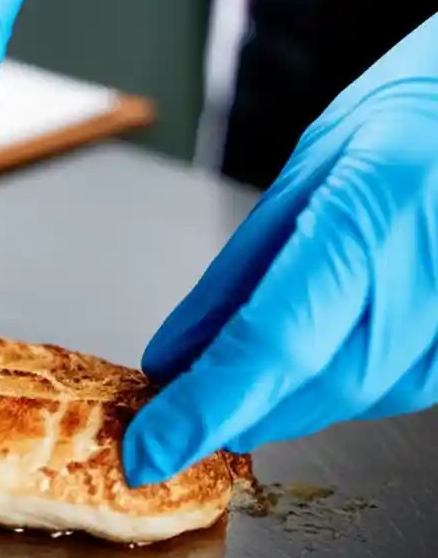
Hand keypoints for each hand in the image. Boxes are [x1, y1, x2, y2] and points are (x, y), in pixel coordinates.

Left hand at [123, 12, 437, 486]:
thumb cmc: (410, 109)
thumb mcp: (306, 174)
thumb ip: (240, 275)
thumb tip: (175, 359)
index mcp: (375, 209)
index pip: (274, 343)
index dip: (204, 408)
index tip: (149, 448)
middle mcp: (433, 269)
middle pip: (316, 384)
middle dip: (234, 409)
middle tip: (176, 412)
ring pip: (358, 397)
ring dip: (285, 399)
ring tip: (241, 373)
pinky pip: (399, 386)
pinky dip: (337, 383)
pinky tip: (315, 355)